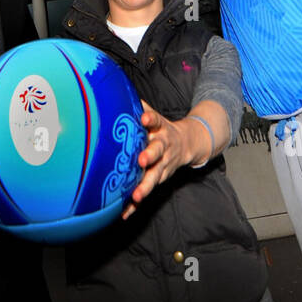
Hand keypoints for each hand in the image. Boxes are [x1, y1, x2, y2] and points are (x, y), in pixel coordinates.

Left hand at [121, 101, 204, 219]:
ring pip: (155, 176)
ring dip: (146, 186)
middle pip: (158, 150)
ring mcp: (163, 165)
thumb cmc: (160, 128)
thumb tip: (113, 89)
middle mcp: (163, 146)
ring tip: (137, 196)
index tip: (143, 119)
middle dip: (150, 155)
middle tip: (142, 160)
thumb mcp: (154, 115)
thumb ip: (138, 106)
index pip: (155, 120)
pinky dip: (136, 204)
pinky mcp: (160, 178)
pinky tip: (125, 213)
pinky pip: (148, 191)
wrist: (188, 143)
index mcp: (159, 128)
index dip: (149, 120)